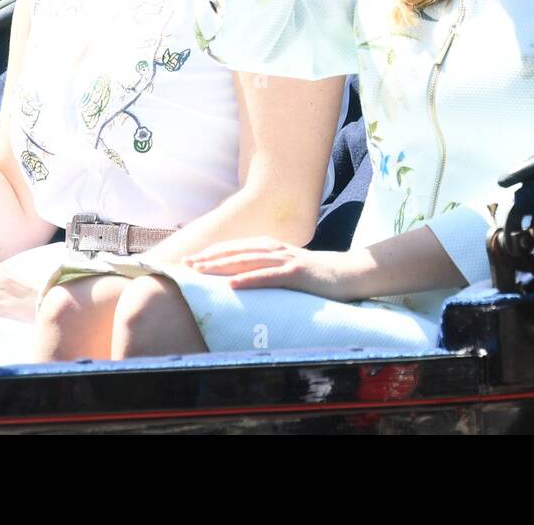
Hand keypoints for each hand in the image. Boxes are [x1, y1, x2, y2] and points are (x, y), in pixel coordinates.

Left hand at [180, 236, 367, 300]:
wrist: (348, 274)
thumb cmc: (315, 276)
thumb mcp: (286, 270)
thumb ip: (266, 269)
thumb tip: (241, 279)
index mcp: (270, 248)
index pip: (234, 248)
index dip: (211, 253)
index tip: (188, 260)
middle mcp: (274, 249)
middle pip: (235, 251)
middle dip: (208, 257)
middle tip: (185, 264)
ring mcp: (286, 260)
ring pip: (247, 260)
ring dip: (221, 265)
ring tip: (200, 270)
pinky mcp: (297, 274)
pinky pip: (269, 277)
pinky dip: (250, 279)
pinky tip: (233, 284)